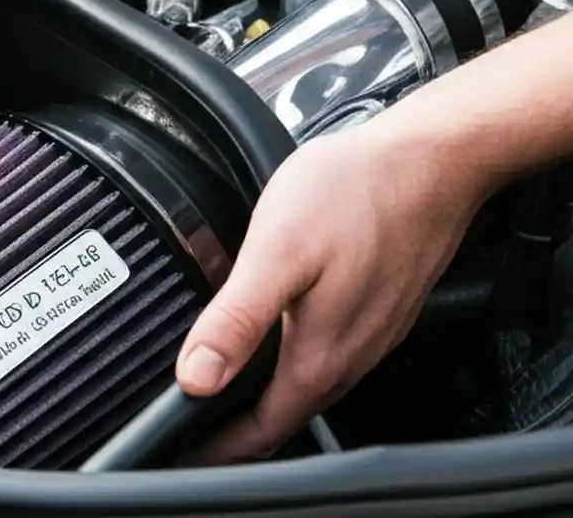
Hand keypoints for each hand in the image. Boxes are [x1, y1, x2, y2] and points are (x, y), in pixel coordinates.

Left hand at [174, 120, 491, 462]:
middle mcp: (349, 358)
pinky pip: (326, 354)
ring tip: (217, 391)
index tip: (179, 450)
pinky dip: (289, 362)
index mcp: (320, 358)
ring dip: (260, 395)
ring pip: (304, 385)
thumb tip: (196, 378)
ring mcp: (368, 335)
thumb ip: (235, 320)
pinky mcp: (376, 310)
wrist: (431, 159)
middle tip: (187, 424)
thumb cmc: (357, 194)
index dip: (213, 449)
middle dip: (231, 429)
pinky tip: (270, 339)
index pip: (259, 435)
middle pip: (280, 416)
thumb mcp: (276, 252)